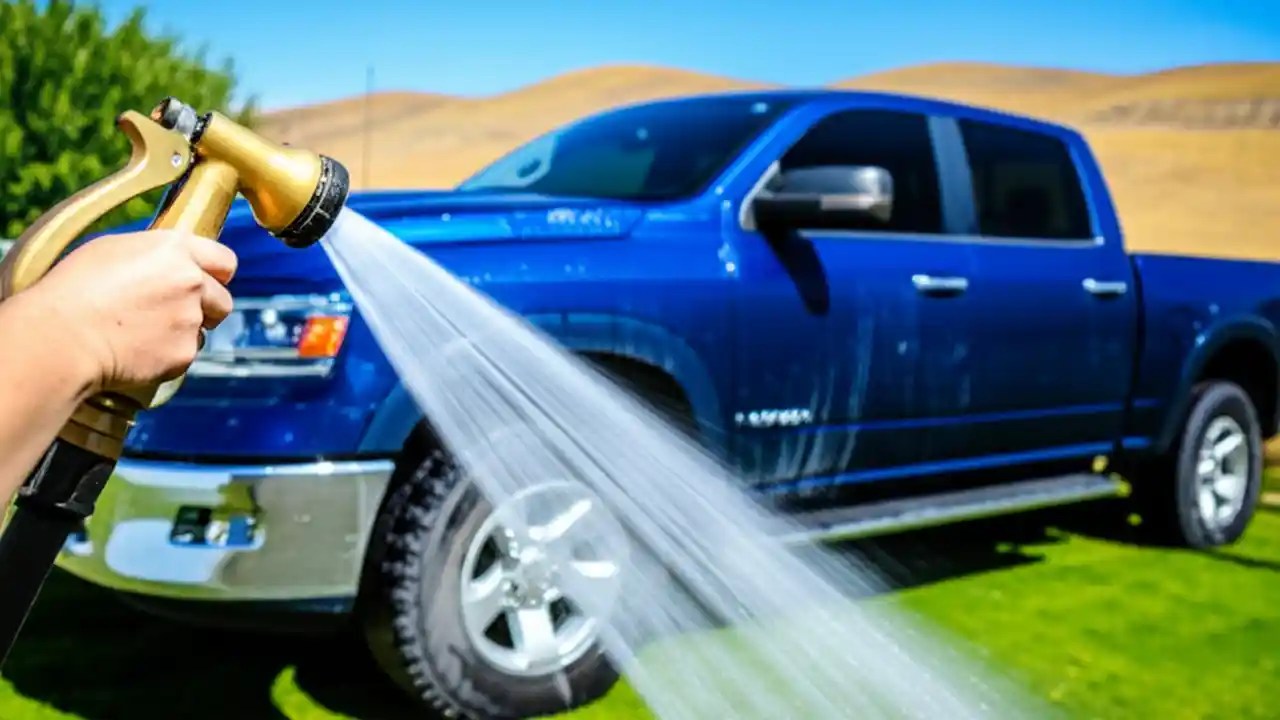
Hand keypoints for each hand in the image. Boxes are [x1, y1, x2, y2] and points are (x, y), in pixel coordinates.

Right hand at [23, 229, 236, 395]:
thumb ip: (156, 254)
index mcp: (175, 248)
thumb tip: (172, 261)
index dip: (216, 273)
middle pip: (222, 299)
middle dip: (205, 307)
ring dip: (185, 331)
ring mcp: (191, 319)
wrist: (61, 337)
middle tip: (173, 313)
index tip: (207, 281)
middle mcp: (192, 281)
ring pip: (203, 329)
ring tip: (144, 331)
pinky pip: (185, 354)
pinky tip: (136, 350)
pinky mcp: (184, 353)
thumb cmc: (74, 289)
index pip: (225, 260)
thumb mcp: (112, 249)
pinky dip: (167, 355)